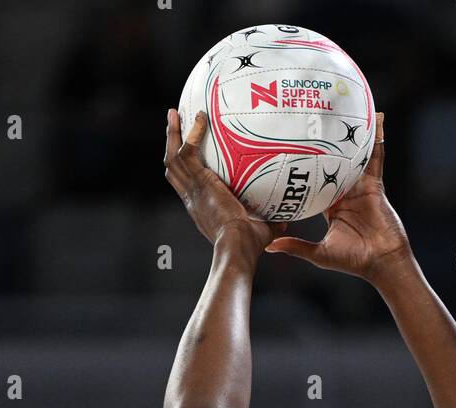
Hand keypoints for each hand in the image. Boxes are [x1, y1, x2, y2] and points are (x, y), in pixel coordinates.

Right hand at [163, 109, 287, 257]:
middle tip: (175, 124)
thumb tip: (285, 221)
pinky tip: (201, 117)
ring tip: (175, 113)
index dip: (185, 171)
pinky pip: (189, 151)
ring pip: (173, 156)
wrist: (236, 246)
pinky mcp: (199, 180)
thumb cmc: (247, 247)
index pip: (187, 186)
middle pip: (172, 168)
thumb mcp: (259, 232)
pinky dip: (193, 133)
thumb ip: (269, 223)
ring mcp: (193, 189)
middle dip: (171, 145)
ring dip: (172, 134)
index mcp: (200, 208)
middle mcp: (191, 197)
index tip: (187, 156)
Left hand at [264, 112, 410, 281]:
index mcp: (330, 205)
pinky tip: (375, 118)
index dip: (304, 166)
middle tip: (313, 119)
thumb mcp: (318, 253)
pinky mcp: (375, 184)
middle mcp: (345, 192)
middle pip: (333, 161)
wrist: (381, 263)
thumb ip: (295, 246)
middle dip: (326, 142)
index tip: (289, 150)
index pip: (314, 180)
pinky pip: (375, 157)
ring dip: (351, 133)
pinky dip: (376, 139)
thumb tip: (269, 247)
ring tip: (345, 107)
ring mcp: (361, 186)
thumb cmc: (353, 260)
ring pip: (353, 155)